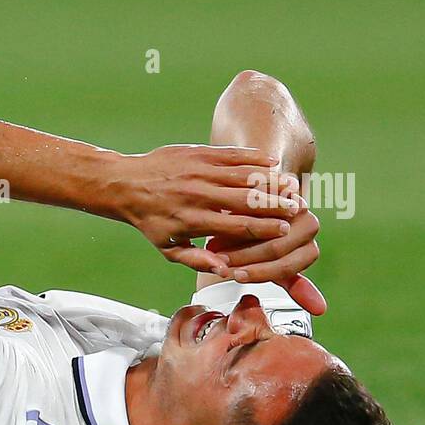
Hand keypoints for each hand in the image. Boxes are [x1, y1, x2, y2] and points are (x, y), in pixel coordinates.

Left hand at [103, 144, 304, 273]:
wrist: (126, 184)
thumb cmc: (151, 221)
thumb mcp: (169, 248)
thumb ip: (198, 260)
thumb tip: (226, 271)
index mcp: (193, 221)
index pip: (236, 226)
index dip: (264, 229)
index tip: (285, 231)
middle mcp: (198, 195)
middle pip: (245, 200)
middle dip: (275, 205)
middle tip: (299, 208)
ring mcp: (199, 171)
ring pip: (243, 175)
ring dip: (271, 181)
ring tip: (292, 186)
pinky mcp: (199, 153)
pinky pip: (232, 154)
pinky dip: (254, 157)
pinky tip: (273, 162)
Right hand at [208, 205, 326, 314]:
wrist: (257, 209)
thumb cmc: (260, 245)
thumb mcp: (275, 267)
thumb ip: (295, 286)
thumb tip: (320, 310)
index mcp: (310, 250)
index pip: (284, 268)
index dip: (256, 273)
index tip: (232, 276)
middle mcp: (310, 226)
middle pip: (276, 248)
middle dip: (244, 258)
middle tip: (220, 262)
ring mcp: (298, 205)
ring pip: (266, 227)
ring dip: (238, 239)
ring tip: (215, 246)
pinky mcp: (282, 188)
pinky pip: (258, 207)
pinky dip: (239, 216)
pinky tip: (221, 223)